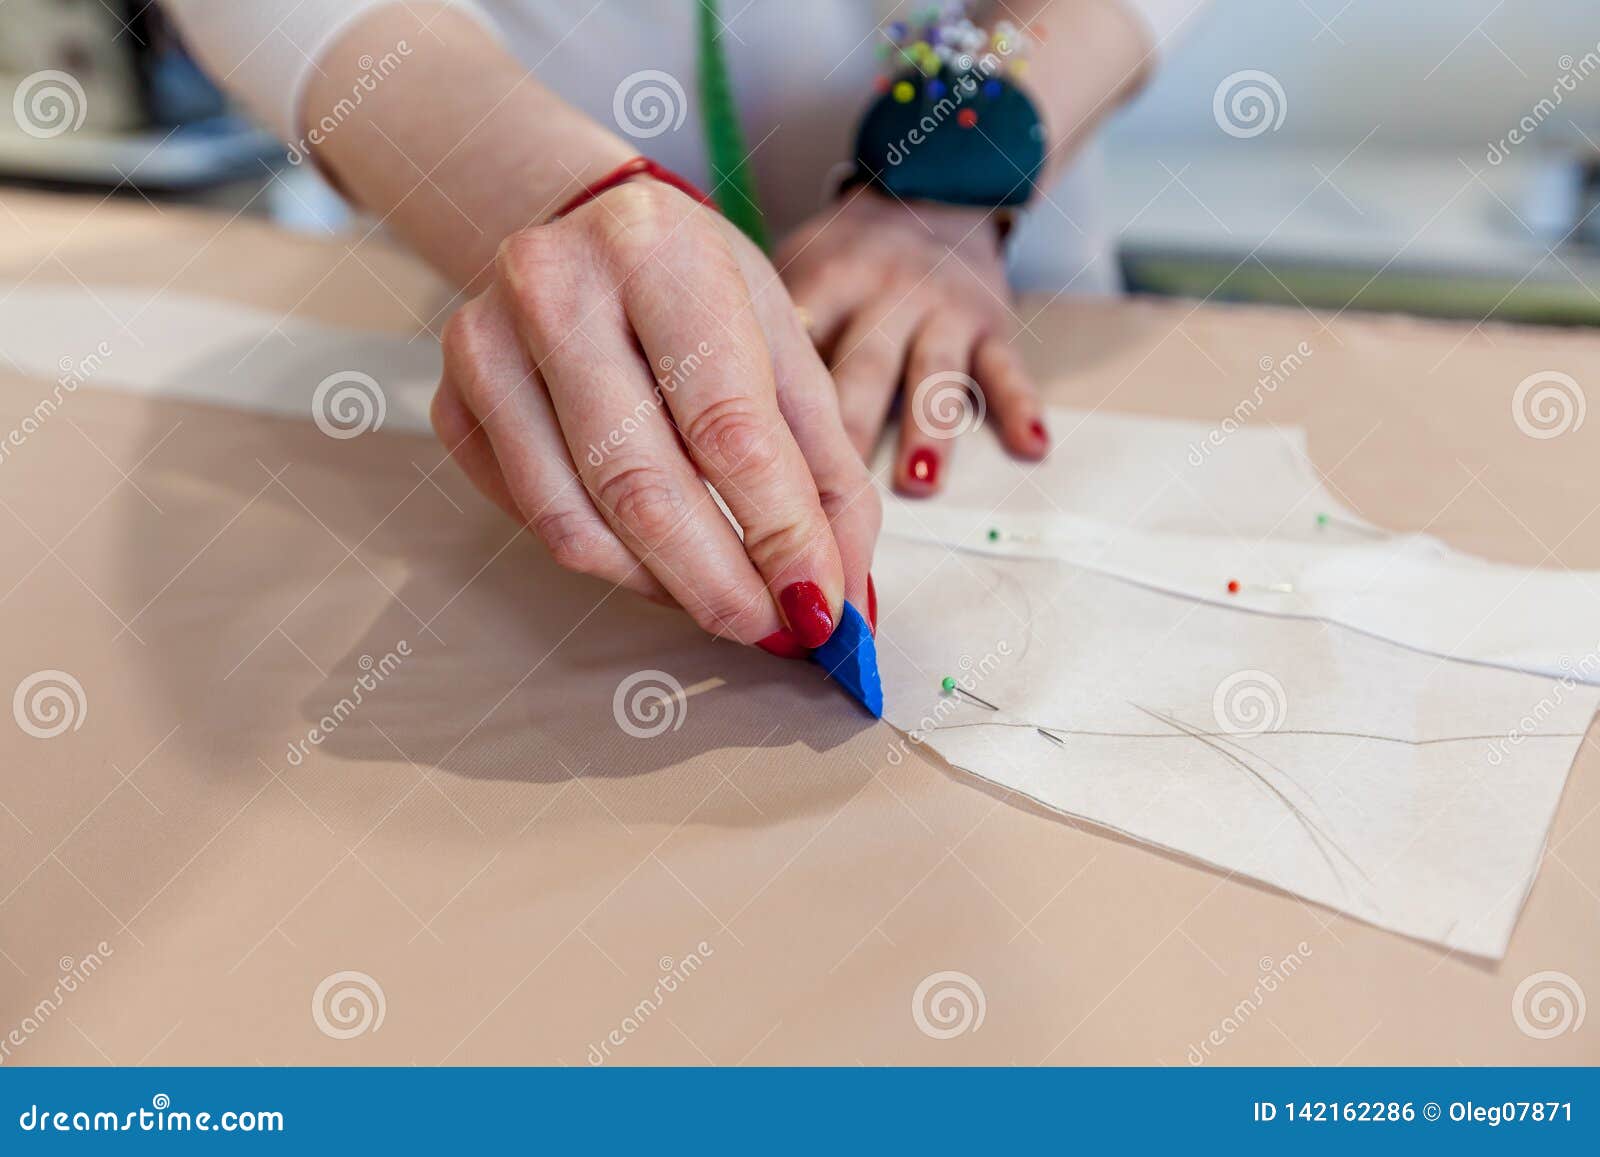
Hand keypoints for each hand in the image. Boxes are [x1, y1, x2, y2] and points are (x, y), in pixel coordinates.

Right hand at [430, 179, 879, 655]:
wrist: (581, 232)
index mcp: (656, 250)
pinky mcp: (451, 404)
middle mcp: (554, 287)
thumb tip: (837, 590)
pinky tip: (656, 554)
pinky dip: (609, 560)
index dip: (779, 532)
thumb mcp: (781, 344)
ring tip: (723, 597)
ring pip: (575, 525)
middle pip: (640, 486)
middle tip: (770, 627)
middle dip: (718, 582)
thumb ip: (823, 467)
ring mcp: (484, 347)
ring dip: (663, 585)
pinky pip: (533, 522)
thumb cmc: (693, 289)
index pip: (726, 425)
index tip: (818, 601)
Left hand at [775, 188, 1047, 494]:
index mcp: (826, 280)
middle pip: (863, 369)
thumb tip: (719, 422)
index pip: (798, 345)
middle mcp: (885, 295)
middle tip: (828, 503)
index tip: (762, 460)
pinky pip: (1008, 368)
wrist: (930, 190)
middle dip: (849, 432)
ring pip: (934, 374)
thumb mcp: (797, 269)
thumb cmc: (844, 257)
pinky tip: (1030, 445)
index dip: (779, 402)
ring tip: (918, 482)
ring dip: (927, 430)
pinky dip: (1020, 407)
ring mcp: (942, 310)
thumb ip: (769, 332)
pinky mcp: (991, 325)